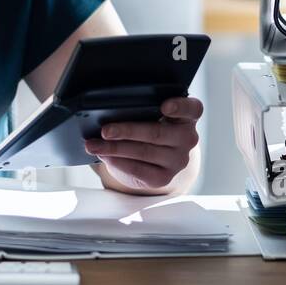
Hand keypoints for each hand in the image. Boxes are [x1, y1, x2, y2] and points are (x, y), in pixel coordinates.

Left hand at [84, 96, 202, 193]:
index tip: (164, 106)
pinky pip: (138, 170)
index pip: (192, 108)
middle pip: (157, 133)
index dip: (179, 106)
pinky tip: (104, 156)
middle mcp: (188, 139)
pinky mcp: (164, 178)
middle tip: (104, 130)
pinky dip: (118, 162)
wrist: (155, 159)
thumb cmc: (150, 126)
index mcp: (187, 117)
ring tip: (93, 145)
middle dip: (127, 131)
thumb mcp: (151, 115)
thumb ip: (142, 109)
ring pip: (143, 152)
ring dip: (114, 148)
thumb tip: (108, 112)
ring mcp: (178, 161)